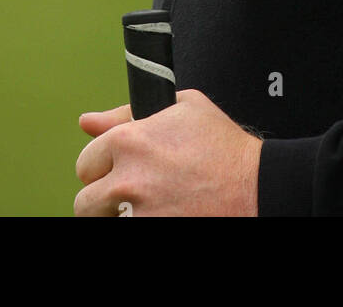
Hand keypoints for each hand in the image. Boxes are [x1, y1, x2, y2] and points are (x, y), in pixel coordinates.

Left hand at [75, 89, 262, 216]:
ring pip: (103, 223)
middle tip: (133, 195)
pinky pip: (125, 232)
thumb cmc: (224, 149)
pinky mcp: (150, 234)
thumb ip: (126, 112)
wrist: (257, 188)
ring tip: (149, 207)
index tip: (121, 171)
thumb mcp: (183, 109)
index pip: (86, 163)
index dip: (104, 167)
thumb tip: (88, 122)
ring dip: (119, 217)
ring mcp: (138, 215)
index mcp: (130, 141)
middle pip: (85, 201)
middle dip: (105, 198)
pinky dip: (139, 225)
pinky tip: (161, 216)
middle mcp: (127, 180)